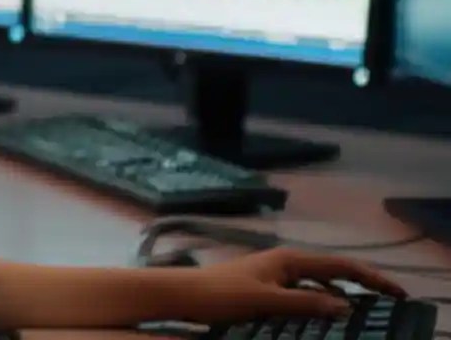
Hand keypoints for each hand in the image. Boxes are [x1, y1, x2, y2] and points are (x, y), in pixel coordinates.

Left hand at [175, 247, 406, 324]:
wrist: (180, 294)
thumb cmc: (220, 295)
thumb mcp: (266, 301)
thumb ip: (305, 302)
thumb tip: (345, 305)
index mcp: (289, 260)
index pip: (340, 265)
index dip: (371, 277)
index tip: (398, 293)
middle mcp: (284, 263)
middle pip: (332, 272)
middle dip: (360, 286)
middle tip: (387, 306)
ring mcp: (273, 275)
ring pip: (316, 285)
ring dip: (338, 297)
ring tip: (361, 316)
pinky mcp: (263, 289)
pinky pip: (300, 295)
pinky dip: (317, 304)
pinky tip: (322, 320)